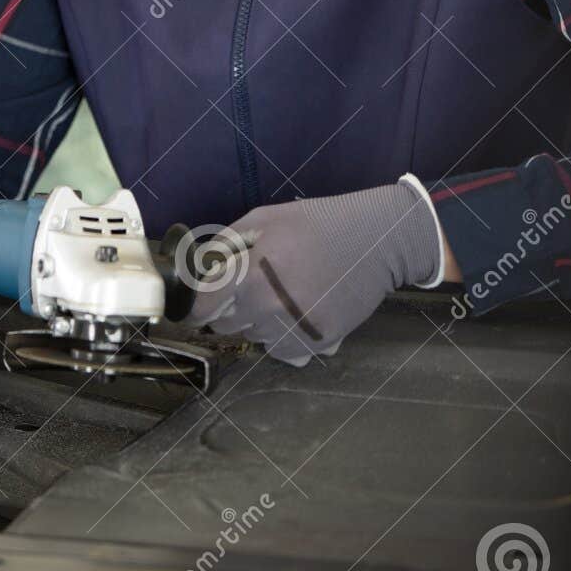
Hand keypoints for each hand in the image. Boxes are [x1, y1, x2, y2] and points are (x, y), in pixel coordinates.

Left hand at [187, 180, 441, 365]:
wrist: (375, 242)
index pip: (202, 309)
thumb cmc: (317, 224)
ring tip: (280, 294)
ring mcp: (295, 331)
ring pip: (255, 338)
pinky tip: (296, 312)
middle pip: (226, 326)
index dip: (194, 306)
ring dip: (258, 322)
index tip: (196, 303)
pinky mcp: (318, 345)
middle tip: (249, 286)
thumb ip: (227, 243)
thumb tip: (202, 267)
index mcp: (250, 277)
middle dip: (229, 308)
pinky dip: (283, 337)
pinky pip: (283, 351)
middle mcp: (269, 310)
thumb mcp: (264, 219)